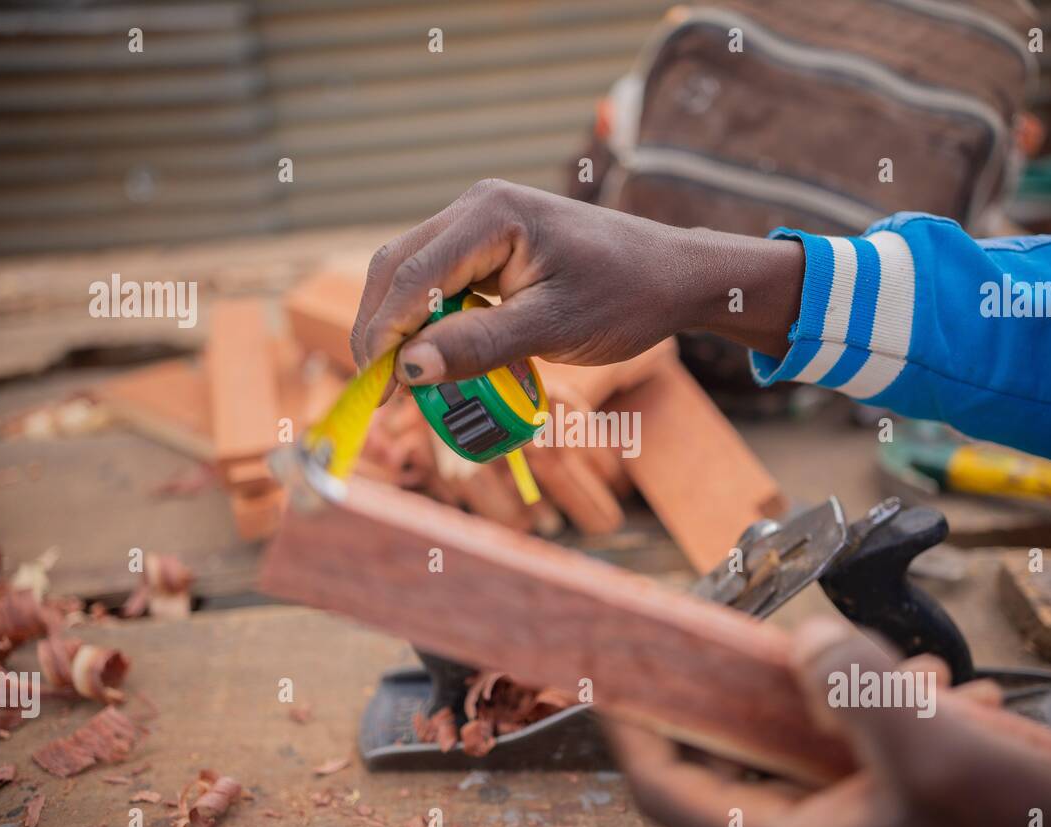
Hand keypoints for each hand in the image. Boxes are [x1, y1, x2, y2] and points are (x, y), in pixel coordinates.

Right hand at [348, 179, 801, 397]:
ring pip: (411, 275)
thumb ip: (478, 346)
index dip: (383, 337)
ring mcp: (480, 222)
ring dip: (400, 327)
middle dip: (381, 332)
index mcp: (490, 215)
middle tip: (381, 394)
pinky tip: (434, 359)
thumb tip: (408, 369)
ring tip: (402, 384)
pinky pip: (439, 280)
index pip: (409, 277)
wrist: (673, 276)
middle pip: (397, 269)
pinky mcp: (489, 244)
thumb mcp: (553, 330)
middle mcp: (476, 207)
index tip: (377, 393)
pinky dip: (427, 320)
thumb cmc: (625, 297)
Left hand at [609, 617, 1050, 826]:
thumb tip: (809, 643)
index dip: (633, 729)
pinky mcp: (890, 820)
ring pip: (811, 747)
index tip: (619, 673)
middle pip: (740, 753)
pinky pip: (867, 757)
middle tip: (787, 644)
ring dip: (849, 698)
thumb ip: (862, 687)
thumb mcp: (939, 754)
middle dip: (770, 687)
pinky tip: (952, 706)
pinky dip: (896, 720)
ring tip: (913, 678)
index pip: (668, 790)